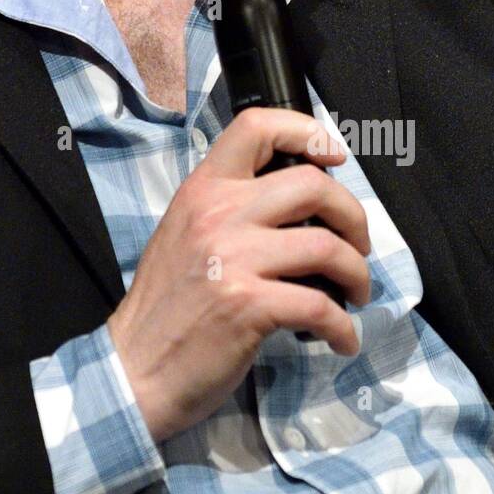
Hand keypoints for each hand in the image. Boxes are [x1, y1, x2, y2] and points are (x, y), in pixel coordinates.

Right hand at [106, 107, 371, 442]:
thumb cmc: (165, 304)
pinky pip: (321, 306)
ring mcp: (233, 259)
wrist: (136, 367)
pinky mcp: (248, 306)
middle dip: (353, 215)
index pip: (256, 127)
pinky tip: (341, 339)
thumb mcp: (185, 233)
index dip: (308, 131)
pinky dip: (344, 327)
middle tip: (358, 245)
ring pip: (328, 246)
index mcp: (203, 189)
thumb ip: (229, 209)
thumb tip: (296, 205)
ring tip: (355, 293)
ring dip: (357, 273)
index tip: (334, 158)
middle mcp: (218, 214)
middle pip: (312, 185)